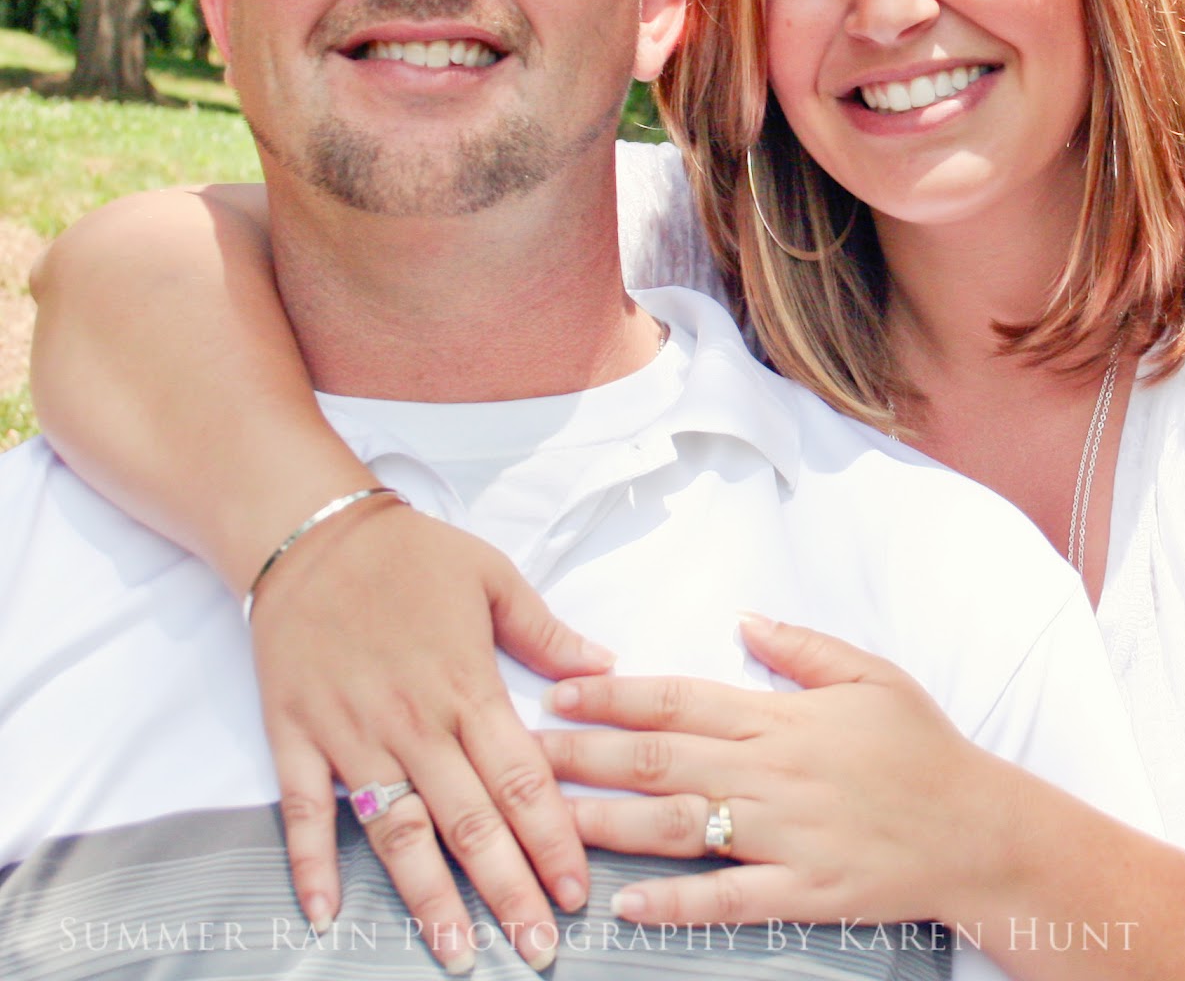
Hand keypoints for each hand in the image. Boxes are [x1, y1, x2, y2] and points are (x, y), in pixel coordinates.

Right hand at [249, 497, 613, 970]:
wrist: (312, 529)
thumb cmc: (409, 551)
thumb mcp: (492, 575)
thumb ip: (546, 632)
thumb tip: (605, 667)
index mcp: (468, 686)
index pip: (522, 782)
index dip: (553, 843)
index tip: (576, 895)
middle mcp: (414, 723)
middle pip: (470, 824)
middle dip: (507, 893)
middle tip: (536, 954)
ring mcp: (351, 735)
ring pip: (396, 831)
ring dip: (427, 898)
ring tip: (457, 953)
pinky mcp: (297, 736)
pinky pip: (305, 812)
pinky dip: (311, 865)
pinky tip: (324, 916)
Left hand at [539, 614, 1008, 929]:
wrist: (979, 829)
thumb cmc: (923, 747)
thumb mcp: (871, 673)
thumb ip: (801, 645)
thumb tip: (743, 618)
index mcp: (779, 716)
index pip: (677, 697)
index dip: (612, 694)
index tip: (558, 691)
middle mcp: (771, 772)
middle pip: (659, 759)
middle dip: (584, 755)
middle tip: (521, 753)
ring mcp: (784, 836)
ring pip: (679, 826)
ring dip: (607, 822)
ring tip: (548, 818)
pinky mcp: (803, 893)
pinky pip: (728, 900)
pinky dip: (676, 903)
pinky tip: (627, 903)